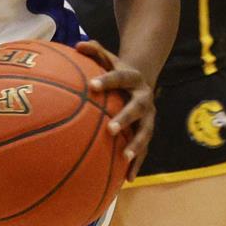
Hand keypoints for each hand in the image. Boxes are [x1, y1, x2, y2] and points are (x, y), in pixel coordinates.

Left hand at [76, 40, 153, 172]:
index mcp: (133, 78)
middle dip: (125, 118)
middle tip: (111, 129)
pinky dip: (137, 164)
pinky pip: (145, 150)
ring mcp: (149, 117)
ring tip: (125, 158)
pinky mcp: (148, 131)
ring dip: (137, 145)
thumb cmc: (117, 71)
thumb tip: (76, 45)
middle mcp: (144, 97)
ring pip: (145, 132)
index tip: (91, 86)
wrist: (143, 80)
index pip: (119, 78)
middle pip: (137, 108)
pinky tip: (127, 180)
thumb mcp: (108, 59)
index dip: (106, 81)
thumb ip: (94, 51)